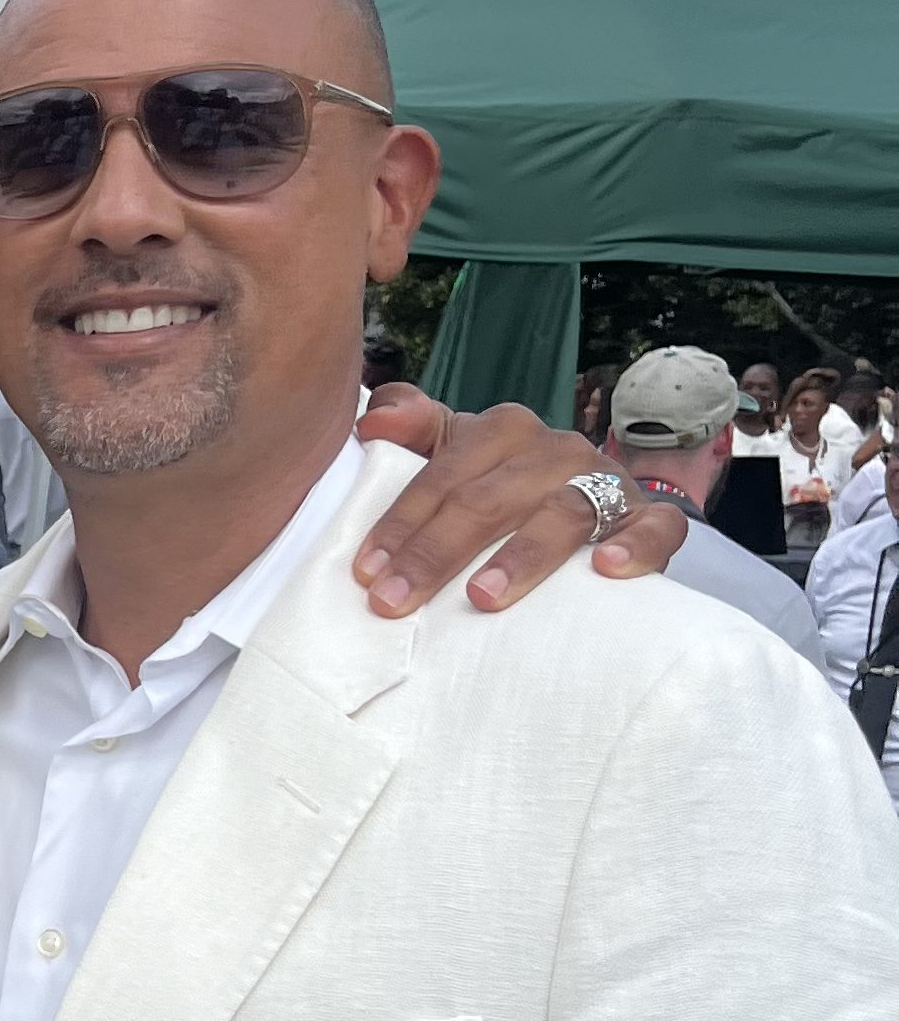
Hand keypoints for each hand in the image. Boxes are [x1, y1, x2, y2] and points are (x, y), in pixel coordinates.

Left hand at [352, 389, 687, 614]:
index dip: (401, 522)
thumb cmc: (503, 491)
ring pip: (564, 513)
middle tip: (395, 601)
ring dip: (522, 556)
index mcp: (503, 431)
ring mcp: (607, 483)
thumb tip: (372, 419)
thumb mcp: (454, 458)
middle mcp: (555, 450)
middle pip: (491, 499)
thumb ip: (412, 431)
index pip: (444, 474)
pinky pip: (655, 528)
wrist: (591, 511)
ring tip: (481, 597)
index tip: (366, 573)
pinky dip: (636, 545)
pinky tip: (608, 570)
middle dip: (437, 552)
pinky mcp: (650, 518)